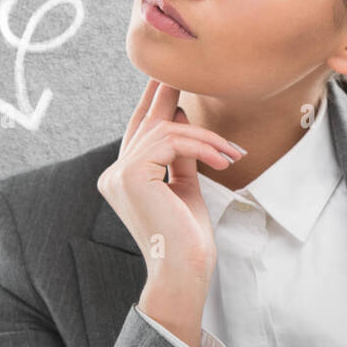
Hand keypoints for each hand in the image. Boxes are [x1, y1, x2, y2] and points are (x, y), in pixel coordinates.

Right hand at [96, 78, 245, 282]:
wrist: (185, 271)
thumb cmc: (187, 238)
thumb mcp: (184, 186)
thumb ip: (179, 155)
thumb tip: (181, 117)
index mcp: (123, 178)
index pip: (138, 131)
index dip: (152, 102)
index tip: (166, 79)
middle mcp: (114, 174)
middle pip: (147, 123)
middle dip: (170, 97)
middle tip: (187, 75)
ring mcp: (119, 174)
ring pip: (166, 130)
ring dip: (206, 137)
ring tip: (232, 153)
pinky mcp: (132, 174)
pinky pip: (172, 141)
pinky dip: (202, 146)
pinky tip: (223, 160)